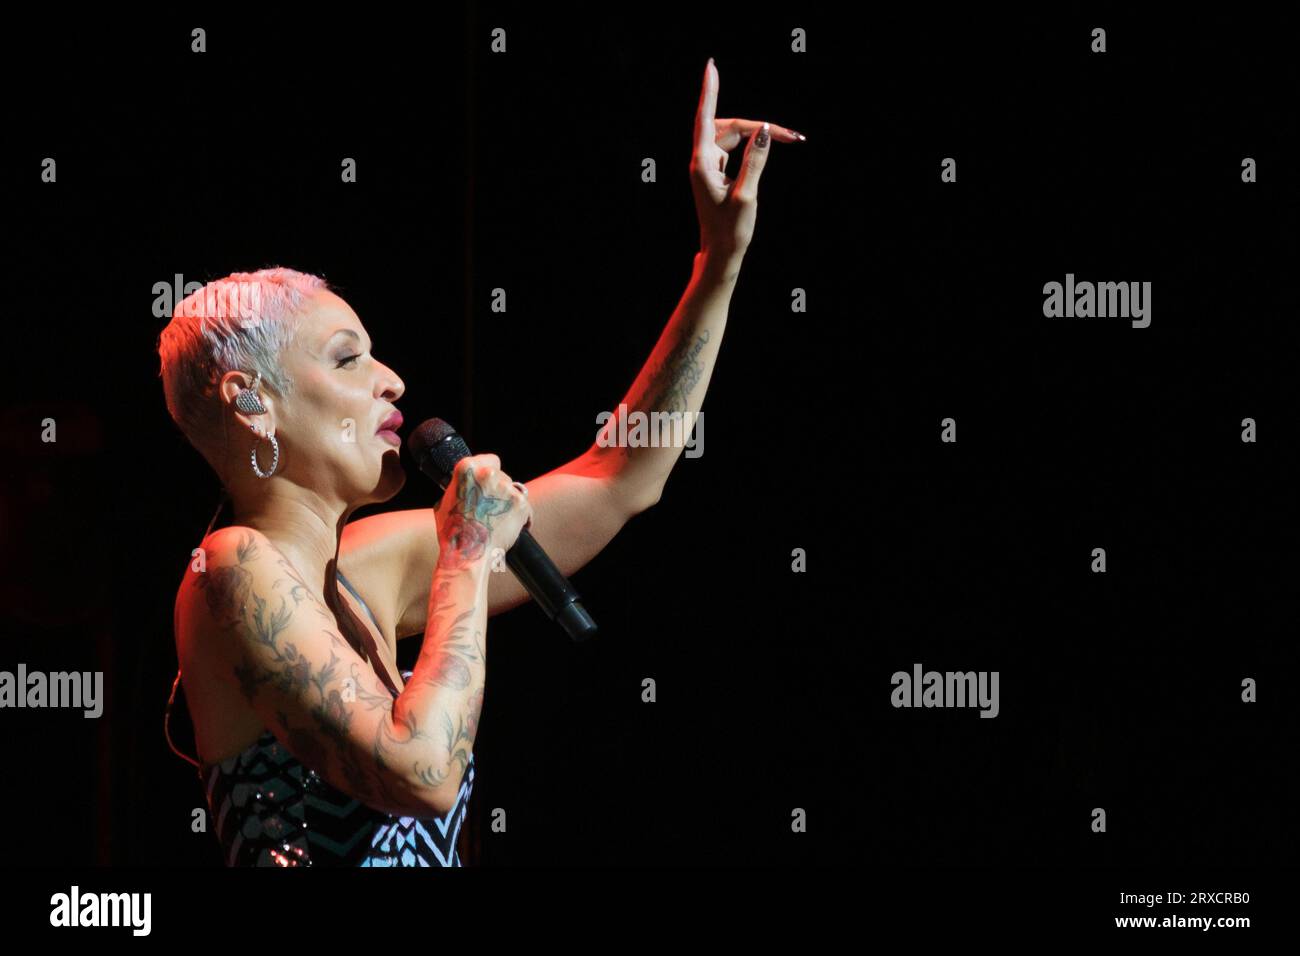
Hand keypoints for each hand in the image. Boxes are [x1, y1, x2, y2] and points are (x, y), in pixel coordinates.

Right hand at [434, 454, 532, 569]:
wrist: (468, 554)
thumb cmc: (453, 532)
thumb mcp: (445, 501)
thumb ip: (459, 486)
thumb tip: (467, 483)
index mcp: (467, 469)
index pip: (489, 459)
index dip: (491, 471)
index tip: (492, 482)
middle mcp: (488, 474)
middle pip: (503, 476)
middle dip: (500, 491)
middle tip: (492, 509)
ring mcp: (506, 488)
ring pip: (515, 491)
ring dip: (510, 503)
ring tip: (499, 521)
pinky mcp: (521, 503)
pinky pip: (526, 508)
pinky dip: (522, 517)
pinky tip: (511, 527)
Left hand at [689, 57, 803, 265]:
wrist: (721, 254)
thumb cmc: (731, 230)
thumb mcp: (747, 195)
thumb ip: (755, 161)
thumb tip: (764, 131)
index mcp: (702, 163)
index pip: (706, 117)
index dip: (710, 90)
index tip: (711, 66)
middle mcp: (701, 161)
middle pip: (728, 126)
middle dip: (757, 125)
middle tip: (792, 136)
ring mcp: (708, 166)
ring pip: (733, 136)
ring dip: (757, 135)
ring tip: (789, 140)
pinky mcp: (716, 172)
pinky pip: (733, 148)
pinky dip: (751, 145)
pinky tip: (768, 146)